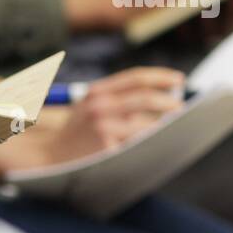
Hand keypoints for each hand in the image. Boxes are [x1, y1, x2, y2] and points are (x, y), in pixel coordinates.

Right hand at [44, 66, 184, 161]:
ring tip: (173, 128)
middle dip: (170, 102)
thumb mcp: (88, 106)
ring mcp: (102, 125)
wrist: (52, 156)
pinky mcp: (106, 146)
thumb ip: (115, 97)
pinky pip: (138, 143)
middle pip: (145, 98)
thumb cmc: (76, 133)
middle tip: (181, 108)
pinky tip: (156, 145)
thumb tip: (158, 94)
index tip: (178, 80)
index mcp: (96, 92)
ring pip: (146, 123)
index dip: (161, 77)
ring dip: (165, 126)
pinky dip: (151, 143)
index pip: (136, 77)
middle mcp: (99, 105)